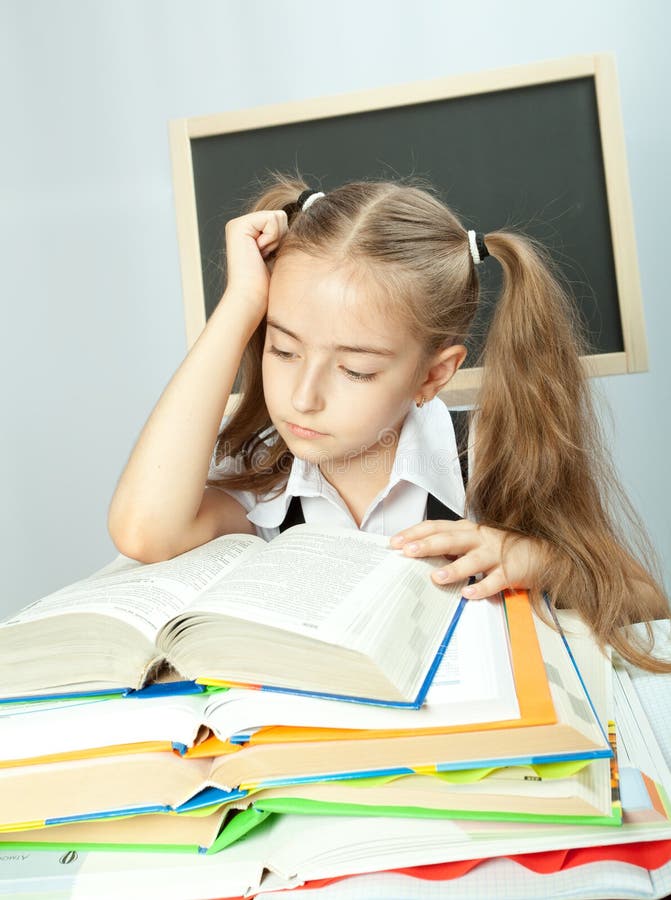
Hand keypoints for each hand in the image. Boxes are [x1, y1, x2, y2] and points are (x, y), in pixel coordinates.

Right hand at [223, 210, 288, 322]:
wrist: (252, 297)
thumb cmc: (268, 285)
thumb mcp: (279, 255)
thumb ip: (282, 237)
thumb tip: (304, 226)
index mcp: (249, 230)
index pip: (280, 220)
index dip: (282, 240)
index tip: (268, 258)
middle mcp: (241, 225)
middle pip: (280, 216)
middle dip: (280, 238)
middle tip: (265, 257)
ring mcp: (238, 224)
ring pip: (277, 216)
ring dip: (275, 240)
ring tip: (262, 256)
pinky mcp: (238, 226)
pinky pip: (271, 219)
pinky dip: (271, 239)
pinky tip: (259, 253)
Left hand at [389, 519, 543, 598]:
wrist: (541, 553)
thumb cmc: (502, 548)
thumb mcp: (473, 542)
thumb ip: (450, 546)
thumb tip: (417, 552)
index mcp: (467, 529)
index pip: (436, 527)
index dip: (415, 533)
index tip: (395, 541)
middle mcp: (480, 538)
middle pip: (450, 539)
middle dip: (427, 545)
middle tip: (407, 552)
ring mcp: (495, 554)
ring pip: (472, 560)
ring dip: (454, 569)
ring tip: (437, 578)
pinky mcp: (511, 571)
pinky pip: (494, 581)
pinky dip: (481, 588)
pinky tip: (468, 594)